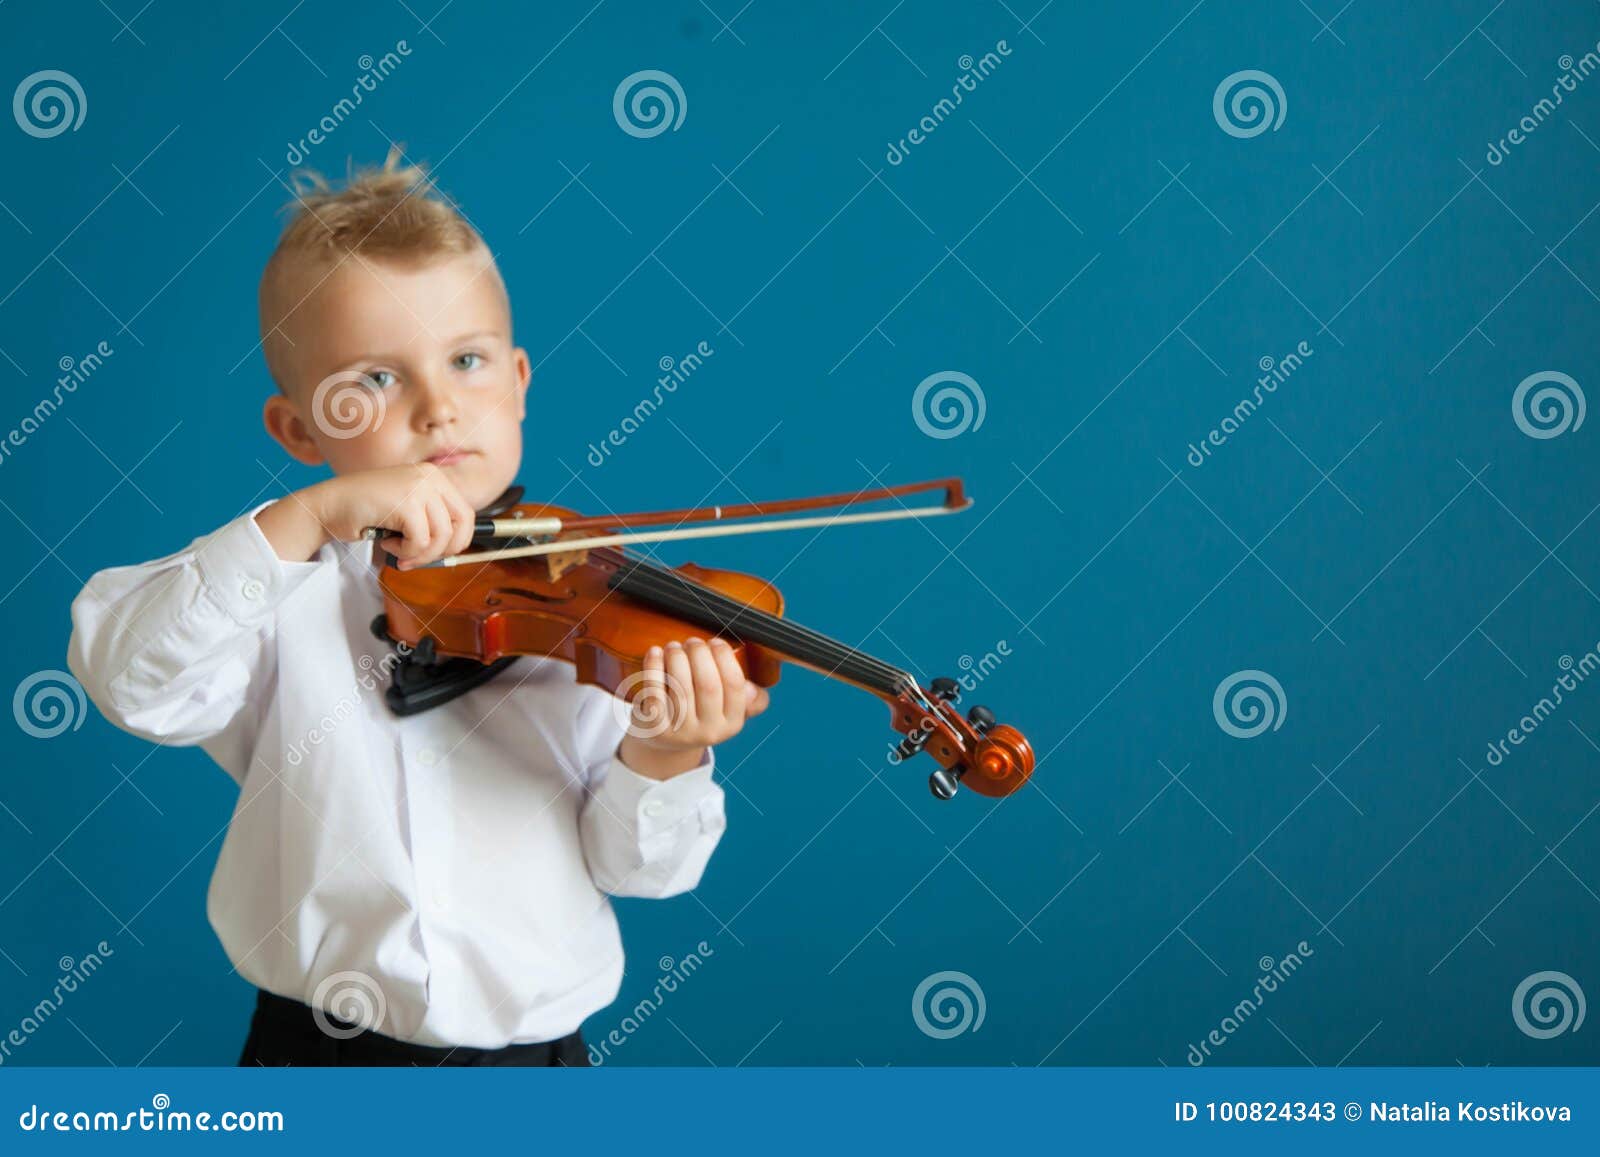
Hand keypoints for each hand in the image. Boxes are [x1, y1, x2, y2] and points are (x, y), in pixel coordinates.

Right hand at [304, 463, 477, 568]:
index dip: (455, 541)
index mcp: (433, 477)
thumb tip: (457, 548)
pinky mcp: (407, 502)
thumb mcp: (406, 511)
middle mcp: (430, 477)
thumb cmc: (364, 512)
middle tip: (418, 558)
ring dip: (420, 554)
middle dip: (443, 550)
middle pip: (462, 525)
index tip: (434, 553)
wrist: (327, 505)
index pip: (466, 514)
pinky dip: (406, 552)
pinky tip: (387, 543)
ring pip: (442, 536)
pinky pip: (421, 541)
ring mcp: (419, 487)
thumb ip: (431, 521)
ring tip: (398, 551)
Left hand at [617, 637, 770, 779]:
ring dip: (677, 657)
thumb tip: (751, 688)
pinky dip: (654, 667)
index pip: (735, 685)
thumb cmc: (700, 713)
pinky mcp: (656, 728)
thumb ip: (747, 695)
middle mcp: (710, 732)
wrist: (665, 742)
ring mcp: (681, 732)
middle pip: (708, 685)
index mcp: (733, 723)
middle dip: (700, 654)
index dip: (725, 657)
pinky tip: (655, 652)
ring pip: (681, 686)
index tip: (716, 642)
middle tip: (693, 642)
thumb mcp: (727, 708)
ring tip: (675, 646)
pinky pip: (655, 692)